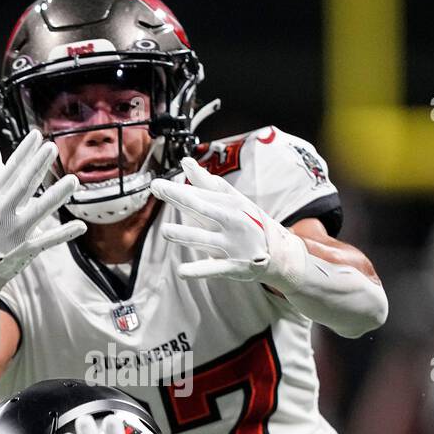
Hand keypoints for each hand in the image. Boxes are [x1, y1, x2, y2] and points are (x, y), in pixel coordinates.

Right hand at [0, 130, 87, 319]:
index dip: (23, 153)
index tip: (37, 136)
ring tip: (74, 180)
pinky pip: (48, 240)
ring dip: (56, 196)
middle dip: (37, 166)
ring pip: (38, 211)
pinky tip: (81, 225)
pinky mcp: (26, 250)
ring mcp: (14, 234)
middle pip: (23, 186)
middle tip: (52, 147)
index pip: (8, 171)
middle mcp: (1, 214)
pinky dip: (64, 234)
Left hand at [151, 157, 307, 288]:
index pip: (201, 195)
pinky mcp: (232, 267)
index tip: (156, 184)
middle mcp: (231, 222)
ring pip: (204, 238)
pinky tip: (182, 271)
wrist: (278, 255)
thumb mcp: (234, 201)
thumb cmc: (248, 223)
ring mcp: (232, 245)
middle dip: (179, 198)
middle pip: (201, 209)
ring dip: (185, 234)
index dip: (178, 190)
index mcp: (230, 205)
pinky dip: (198, 271)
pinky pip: (213, 269)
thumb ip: (207, 183)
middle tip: (157, 188)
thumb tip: (186, 162)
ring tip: (166, 231)